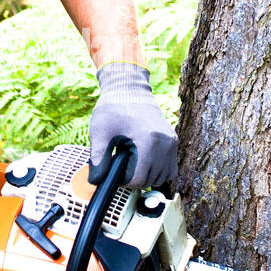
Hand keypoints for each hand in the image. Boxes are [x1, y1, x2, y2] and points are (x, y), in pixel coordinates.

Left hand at [88, 62, 177, 191]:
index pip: (138, 179)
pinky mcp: (174, 141)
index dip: (123, 180)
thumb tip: (96, 181)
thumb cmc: (114, 108)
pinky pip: (170, 169)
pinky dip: (158, 171)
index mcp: (148, 141)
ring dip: (146, 176)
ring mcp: (172, 143)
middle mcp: (165, 144)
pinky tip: (144, 162)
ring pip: (162, 178)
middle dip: (134, 177)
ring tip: (133, 160)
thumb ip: (98, 157)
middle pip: (150, 180)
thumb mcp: (101, 131)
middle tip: (122, 162)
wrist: (130, 90)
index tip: (115, 169)